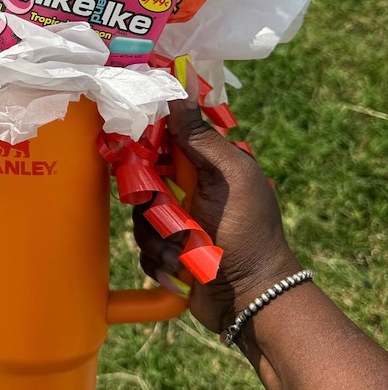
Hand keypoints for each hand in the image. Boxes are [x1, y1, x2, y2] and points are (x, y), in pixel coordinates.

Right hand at [133, 94, 300, 333]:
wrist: (251, 298)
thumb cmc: (248, 232)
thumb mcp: (229, 177)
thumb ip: (200, 137)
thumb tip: (178, 91)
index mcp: (207, 164)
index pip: (164, 138)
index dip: (147, 144)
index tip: (141, 155)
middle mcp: (190, 189)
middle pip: (144, 181)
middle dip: (154, 206)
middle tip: (174, 221)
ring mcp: (178, 222)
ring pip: (140, 218)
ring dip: (159, 240)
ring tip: (184, 255)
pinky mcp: (167, 251)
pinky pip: (144, 248)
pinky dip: (159, 261)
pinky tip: (181, 270)